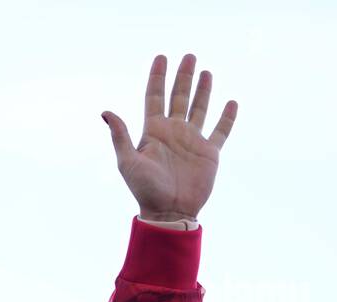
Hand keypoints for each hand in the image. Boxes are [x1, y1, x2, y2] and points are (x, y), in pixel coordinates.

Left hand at [102, 54, 237, 220]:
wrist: (169, 211)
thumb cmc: (145, 189)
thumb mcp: (128, 161)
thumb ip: (120, 136)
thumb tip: (105, 111)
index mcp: (153, 132)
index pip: (155, 97)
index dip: (157, 77)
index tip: (161, 57)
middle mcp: (173, 132)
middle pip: (178, 97)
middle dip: (183, 76)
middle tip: (188, 56)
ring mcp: (192, 141)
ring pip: (199, 108)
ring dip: (203, 90)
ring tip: (205, 71)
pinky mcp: (209, 153)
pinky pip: (220, 131)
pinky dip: (227, 117)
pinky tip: (231, 102)